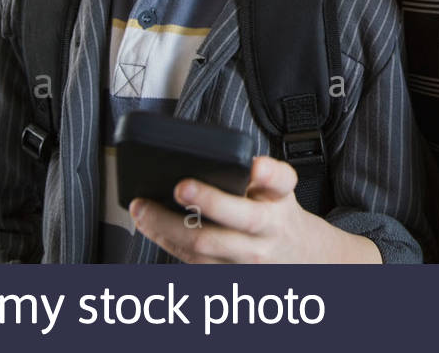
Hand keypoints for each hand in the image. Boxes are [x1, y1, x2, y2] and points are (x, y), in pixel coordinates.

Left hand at [129, 155, 380, 263]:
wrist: (296, 256)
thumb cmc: (277, 213)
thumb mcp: (280, 188)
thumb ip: (265, 172)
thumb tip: (240, 164)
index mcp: (279, 201)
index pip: (279, 183)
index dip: (267, 174)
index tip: (254, 167)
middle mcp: (265, 233)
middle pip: (239, 218)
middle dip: (206, 203)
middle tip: (180, 187)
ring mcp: (245, 259)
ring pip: (203, 247)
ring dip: (167, 227)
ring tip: (142, 208)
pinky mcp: (227, 275)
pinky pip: (191, 261)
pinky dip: (166, 242)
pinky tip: (149, 226)